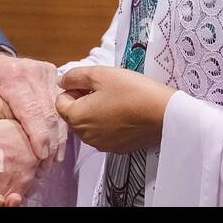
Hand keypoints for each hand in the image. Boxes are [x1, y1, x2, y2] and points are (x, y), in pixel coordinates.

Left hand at [0, 51, 64, 162]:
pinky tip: (57, 148)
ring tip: (51, 162)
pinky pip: (62, 106)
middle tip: (45, 168)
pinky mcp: (55, 77)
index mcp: (14, 76)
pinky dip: (61, 128)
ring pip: (60, 111)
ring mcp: (49, 73)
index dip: (39, 136)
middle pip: (50, 113)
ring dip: (58, 138)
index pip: (32, 110)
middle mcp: (36, 72)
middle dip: (51, 143)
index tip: (41, 157)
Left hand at [55, 66, 174, 154]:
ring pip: (89, 124)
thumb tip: (62, 82)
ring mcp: (101, 144)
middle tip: (105, 89)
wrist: (163, 113)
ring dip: (96, 111)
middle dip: (84, 100)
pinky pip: (104, 133)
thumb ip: (75, 76)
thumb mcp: (100, 74)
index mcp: (77, 118)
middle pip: (74, 114)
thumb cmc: (131, 91)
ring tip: (117, 100)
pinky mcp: (117, 148)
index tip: (92, 83)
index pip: (60, 102)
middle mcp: (85, 136)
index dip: (73, 88)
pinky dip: (109, 122)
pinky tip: (125, 112)